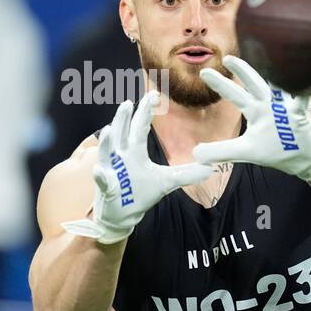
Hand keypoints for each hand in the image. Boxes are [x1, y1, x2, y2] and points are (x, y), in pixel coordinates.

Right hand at [62, 91, 213, 243]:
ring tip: (109, 130)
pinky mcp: (106, 186)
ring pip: (108, 152)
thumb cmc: (141, 193)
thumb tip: (210, 169)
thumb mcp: (166, 182)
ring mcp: (112, 169)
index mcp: (135, 151)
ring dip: (107, 142)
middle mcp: (122, 156)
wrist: (124, 215)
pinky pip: (102, 179)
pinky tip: (100, 170)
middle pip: (122, 133)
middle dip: (124, 119)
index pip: (140, 127)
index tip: (153, 95)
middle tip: (129, 103)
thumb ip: (185, 174)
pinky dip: (100, 174)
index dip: (146, 111)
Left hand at [193, 55, 310, 180]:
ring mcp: (286, 109)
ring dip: (273, 79)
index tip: (204, 71)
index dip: (221, 84)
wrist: (303, 159)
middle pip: (254, 84)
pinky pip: (301, 103)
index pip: (235, 94)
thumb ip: (222, 151)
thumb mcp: (245, 152)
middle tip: (227, 57)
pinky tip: (302, 85)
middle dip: (242, 71)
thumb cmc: (276, 150)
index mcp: (256, 111)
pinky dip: (303, 94)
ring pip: (278, 89)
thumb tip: (196, 154)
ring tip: (269, 62)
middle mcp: (269, 105)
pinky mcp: (300, 117)